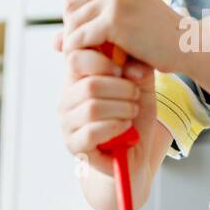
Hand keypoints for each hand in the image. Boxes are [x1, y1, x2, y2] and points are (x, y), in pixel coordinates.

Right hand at [56, 37, 155, 179]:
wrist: (136, 153)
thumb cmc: (134, 115)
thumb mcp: (142, 85)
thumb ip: (138, 68)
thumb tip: (129, 67)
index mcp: (78, 78)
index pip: (74, 57)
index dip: (101, 60)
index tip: (120, 70)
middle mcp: (67, 98)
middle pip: (90, 85)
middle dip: (122, 89)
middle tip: (134, 96)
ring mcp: (67, 123)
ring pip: (92, 109)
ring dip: (122, 109)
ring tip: (132, 112)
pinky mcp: (74, 145)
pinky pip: (91, 132)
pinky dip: (115, 127)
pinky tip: (125, 127)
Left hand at [60, 0, 185, 72]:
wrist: (186, 46)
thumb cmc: (155, 37)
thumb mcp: (122, 21)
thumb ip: (90, 23)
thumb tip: (53, 41)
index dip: (76, 7)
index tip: (88, 27)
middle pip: (70, 2)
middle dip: (74, 27)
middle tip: (89, 47)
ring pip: (72, 21)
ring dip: (77, 41)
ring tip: (93, 54)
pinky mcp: (114, 19)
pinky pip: (79, 37)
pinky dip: (81, 51)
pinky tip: (94, 61)